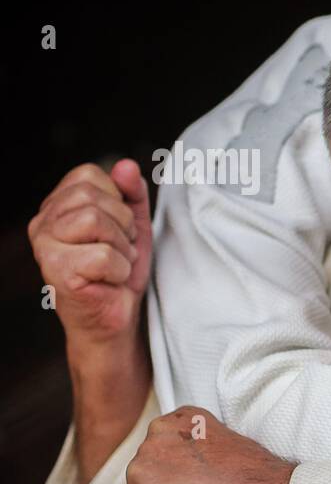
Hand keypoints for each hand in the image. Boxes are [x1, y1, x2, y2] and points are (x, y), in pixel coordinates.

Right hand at [29, 159, 152, 345]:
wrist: (115, 317)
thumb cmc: (120, 271)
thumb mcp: (134, 225)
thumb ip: (133, 193)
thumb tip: (126, 166)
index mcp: (58, 206)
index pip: (90, 174)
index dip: (118, 200)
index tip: (119, 229)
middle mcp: (43, 222)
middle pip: (92, 197)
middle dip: (123, 225)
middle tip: (120, 250)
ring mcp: (45, 246)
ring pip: (95, 221)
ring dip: (121, 247)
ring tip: (115, 264)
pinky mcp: (56, 271)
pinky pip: (102, 255)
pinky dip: (119, 270)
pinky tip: (110, 281)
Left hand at [126, 406, 297, 483]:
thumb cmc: (250, 478)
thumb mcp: (221, 446)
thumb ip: (195, 452)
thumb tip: (189, 473)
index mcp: (179, 420)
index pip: (164, 451)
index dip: (182, 473)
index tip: (201, 482)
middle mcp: (155, 434)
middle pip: (148, 473)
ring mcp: (142, 464)